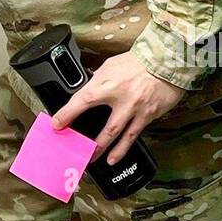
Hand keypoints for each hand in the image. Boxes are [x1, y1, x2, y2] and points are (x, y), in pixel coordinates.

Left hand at [51, 52, 185, 164]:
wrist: (165, 61)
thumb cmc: (137, 61)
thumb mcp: (110, 65)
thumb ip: (98, 79)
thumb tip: (88, 87)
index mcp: (107, 83)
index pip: (82, 101)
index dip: (67, 114)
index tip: (57, 124)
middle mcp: (121, 98)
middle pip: (102, 126)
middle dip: (88, 141)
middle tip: (77, 150)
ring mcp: (135, 109)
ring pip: (117, 135)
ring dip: (104, 150)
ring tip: (93, 159)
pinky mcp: (147, 116)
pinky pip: (133, 135)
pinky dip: (123, 148)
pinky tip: (116, 157)